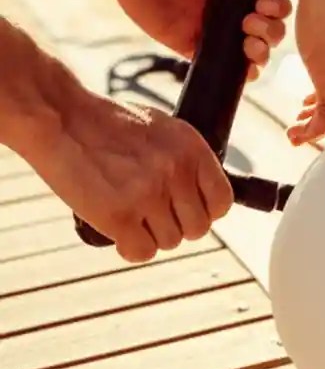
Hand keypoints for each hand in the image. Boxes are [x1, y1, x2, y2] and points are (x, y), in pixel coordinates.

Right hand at [30, 92, 232, 261]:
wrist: (59, 117)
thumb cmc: (104, 123)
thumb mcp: (160, 129)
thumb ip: (184, 160)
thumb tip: (198, 194)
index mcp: (191, 149)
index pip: (221, 201)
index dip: (205, 212)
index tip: (186, 210)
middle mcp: (175, 171)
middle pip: (197, 228)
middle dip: (176, 226)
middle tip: (152, 215)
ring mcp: (148, 194)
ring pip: (169, 242)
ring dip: (150, 236)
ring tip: (129, 216)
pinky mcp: (118, 215)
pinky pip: (141, 252)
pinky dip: (130, 248)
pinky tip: (119, 233)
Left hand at [105, 0, 291, 79]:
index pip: (274, 4)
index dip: (278, 9)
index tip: (266, 4)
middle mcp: (231, 8)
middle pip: (270, 30)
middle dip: (272, 31)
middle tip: (251, 21)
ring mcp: (213, 29)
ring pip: (252, 52)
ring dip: (262, 52)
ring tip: (249, 42)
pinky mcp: (191, 45)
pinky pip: (221, 65)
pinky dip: (240, 73)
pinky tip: (246, 68)